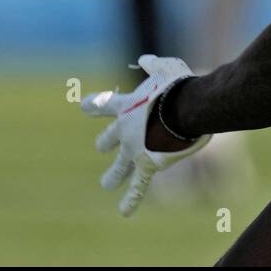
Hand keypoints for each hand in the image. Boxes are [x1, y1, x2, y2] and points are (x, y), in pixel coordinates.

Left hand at [81, 55, 211, 215]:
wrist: (186, 109)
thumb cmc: (179, 85)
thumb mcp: (167, 67)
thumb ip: (154, 65)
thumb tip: (144, 59)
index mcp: (128, 106)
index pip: (105, 105)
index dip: (95, 105)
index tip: (84, 105)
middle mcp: (126, 130)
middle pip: (110, 138)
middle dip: (105, 142)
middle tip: (100, 146)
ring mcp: (135, 150)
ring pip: (120, 166)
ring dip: (113, 175)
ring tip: (106, 183)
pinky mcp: (147, 165)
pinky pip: (138, 187)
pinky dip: (131, 200)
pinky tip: (124, 211)